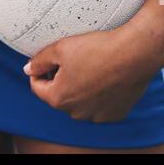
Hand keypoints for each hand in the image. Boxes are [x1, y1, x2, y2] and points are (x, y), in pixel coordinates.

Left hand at [22, 25, 163, 122]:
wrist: (135, 52)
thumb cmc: (96, 48)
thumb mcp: (60, 48)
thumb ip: (39, 61)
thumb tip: (28, 69)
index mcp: (59, 98)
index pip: (38, 87)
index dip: (39, 71)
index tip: (47, 60)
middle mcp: (76, 113)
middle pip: (60, 96)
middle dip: (60, 80)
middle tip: (71, 60)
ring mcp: (97, 116)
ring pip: (80, 102)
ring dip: (80, 88)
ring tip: (90, 66)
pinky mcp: (115, 114)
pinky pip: (100, 105)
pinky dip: (99, 94)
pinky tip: (106, 77)